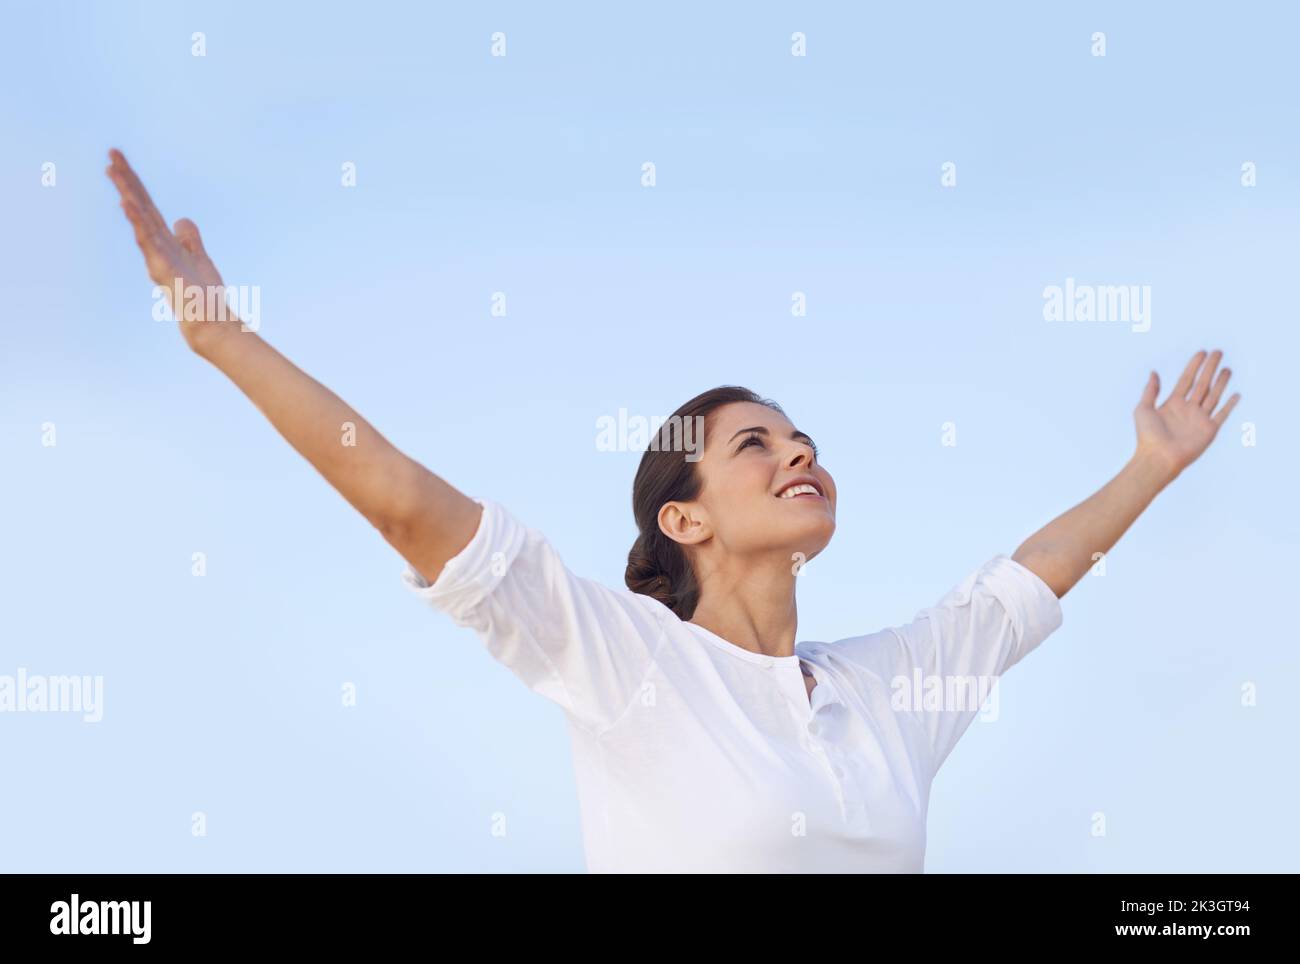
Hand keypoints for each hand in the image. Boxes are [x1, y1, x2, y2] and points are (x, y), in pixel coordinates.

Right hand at [105, 148, 238, 352]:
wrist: (208, 323)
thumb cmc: (203, 296)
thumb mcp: (199, 258)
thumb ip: (189, 238)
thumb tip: (181, 219)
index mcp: (166, 241)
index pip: (148, 206)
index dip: (136, 183)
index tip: (121, 159)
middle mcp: (158, 246)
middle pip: (140, 207)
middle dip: (127, 180)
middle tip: (111, 153)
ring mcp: (158, 257)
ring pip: (140, 219)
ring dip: (128, 194)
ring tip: (113, 171)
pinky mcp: (162, 269)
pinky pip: (147, 241)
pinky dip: (137, 221)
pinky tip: (127, 204)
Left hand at [1134, 349, 1240, 479]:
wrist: (1158, 458)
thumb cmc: (1147, 436)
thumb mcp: (1143, 409)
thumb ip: (1150, 391)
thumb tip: (1154, 372)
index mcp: (1173, 403)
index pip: (1187, 379)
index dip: (1194, 366)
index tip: (1202, 353)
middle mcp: (1188, 409)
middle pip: (1202, 384)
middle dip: (1210, 368)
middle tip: (1218, 352)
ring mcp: (1199, 419)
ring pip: (1214, 396)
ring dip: (1221, 382)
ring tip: (1227, 369)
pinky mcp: (1209, 430)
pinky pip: (1222, 414)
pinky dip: (1230, 405)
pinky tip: (1236, 394)